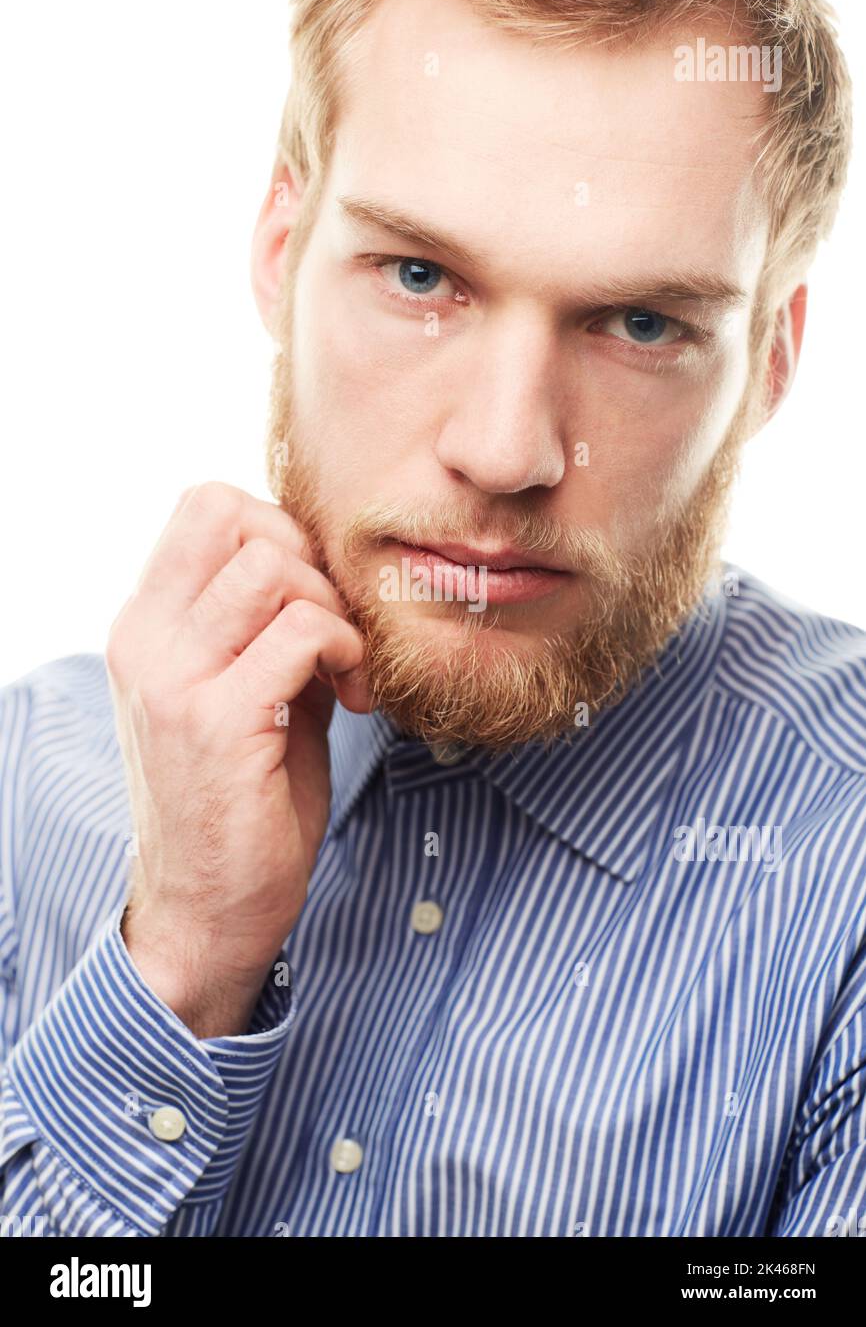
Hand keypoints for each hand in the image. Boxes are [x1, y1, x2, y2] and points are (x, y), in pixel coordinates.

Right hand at [106, 482, 370, 1036]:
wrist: (206, 911)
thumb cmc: (238, 802)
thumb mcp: (242, 693)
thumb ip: (268, 627)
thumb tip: (328, 572)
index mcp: (146, 627)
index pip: (205, 507)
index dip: (277, 530)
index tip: (313, 595)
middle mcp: (145, 641)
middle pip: (232, 514)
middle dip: (308, 556)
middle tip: (335, 624)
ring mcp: (173, 680)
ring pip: (271, 567)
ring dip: (331, 606)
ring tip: (345, 667)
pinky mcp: (217, 722)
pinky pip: (303, 631)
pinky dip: (345, 650)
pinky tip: (351, 696)